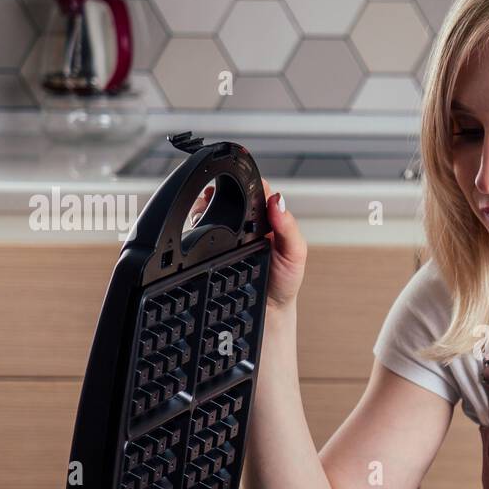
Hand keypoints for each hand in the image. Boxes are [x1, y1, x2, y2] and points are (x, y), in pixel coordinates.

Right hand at [186, 178, 305, 310]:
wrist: (268, 312)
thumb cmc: (284, 282)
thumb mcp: (294, 254)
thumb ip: (289, 228)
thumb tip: (277, 200)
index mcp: (269, 219)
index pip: (256, 189)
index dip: (246, 180)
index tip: (235, 176)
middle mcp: (248, 224)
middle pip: (229, 196)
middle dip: (217, 190)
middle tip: (210, 195)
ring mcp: (229, 236)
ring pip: (211, 211)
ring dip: (203, 206)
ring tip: (201, 208)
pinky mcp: (214, 250)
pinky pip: (201, 232)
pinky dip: (194, 226)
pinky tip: (194, 226)